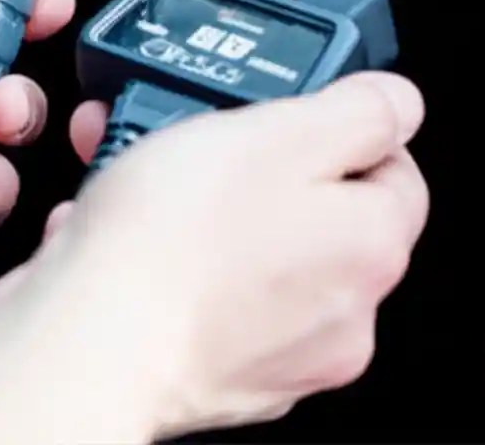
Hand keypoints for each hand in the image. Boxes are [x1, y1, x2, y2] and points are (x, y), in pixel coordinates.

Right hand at [0, 72, 428, 439]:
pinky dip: (170, 269)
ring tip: (138, 186)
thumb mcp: (276, 131)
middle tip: (192, 141)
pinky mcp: (219, 380)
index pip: (391, 168)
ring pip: (251, 257)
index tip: (279, 112)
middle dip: (250, 168)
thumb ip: (358, 111)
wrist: (86, 344)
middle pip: (315, 214)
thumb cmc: (169, 244)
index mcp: (371, 247)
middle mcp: (344, 315)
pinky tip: (123, 240)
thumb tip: (397, 105)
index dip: (335, 126)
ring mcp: (281, 357)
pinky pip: (204, 301)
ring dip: (200, 216)